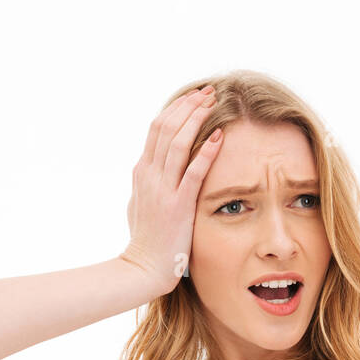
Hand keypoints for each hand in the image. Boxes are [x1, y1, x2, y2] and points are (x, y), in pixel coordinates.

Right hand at [121, 85, 224, 296]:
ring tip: (213, 102)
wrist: (141, 269)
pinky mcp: (177, 206)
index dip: (176, 109)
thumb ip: (148, 185)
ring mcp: (162, 189)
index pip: (157, 129)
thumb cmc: (146, 242)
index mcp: (142, 172)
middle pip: (166, 127)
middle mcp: (149, 175)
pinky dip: (205, 152)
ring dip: (196, 119)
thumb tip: (150, 169)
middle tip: (207, 90)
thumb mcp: (141, 205)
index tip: (194, 97)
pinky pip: (192, 173)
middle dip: (188, 105)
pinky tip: (219, 136)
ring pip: (177, 143)